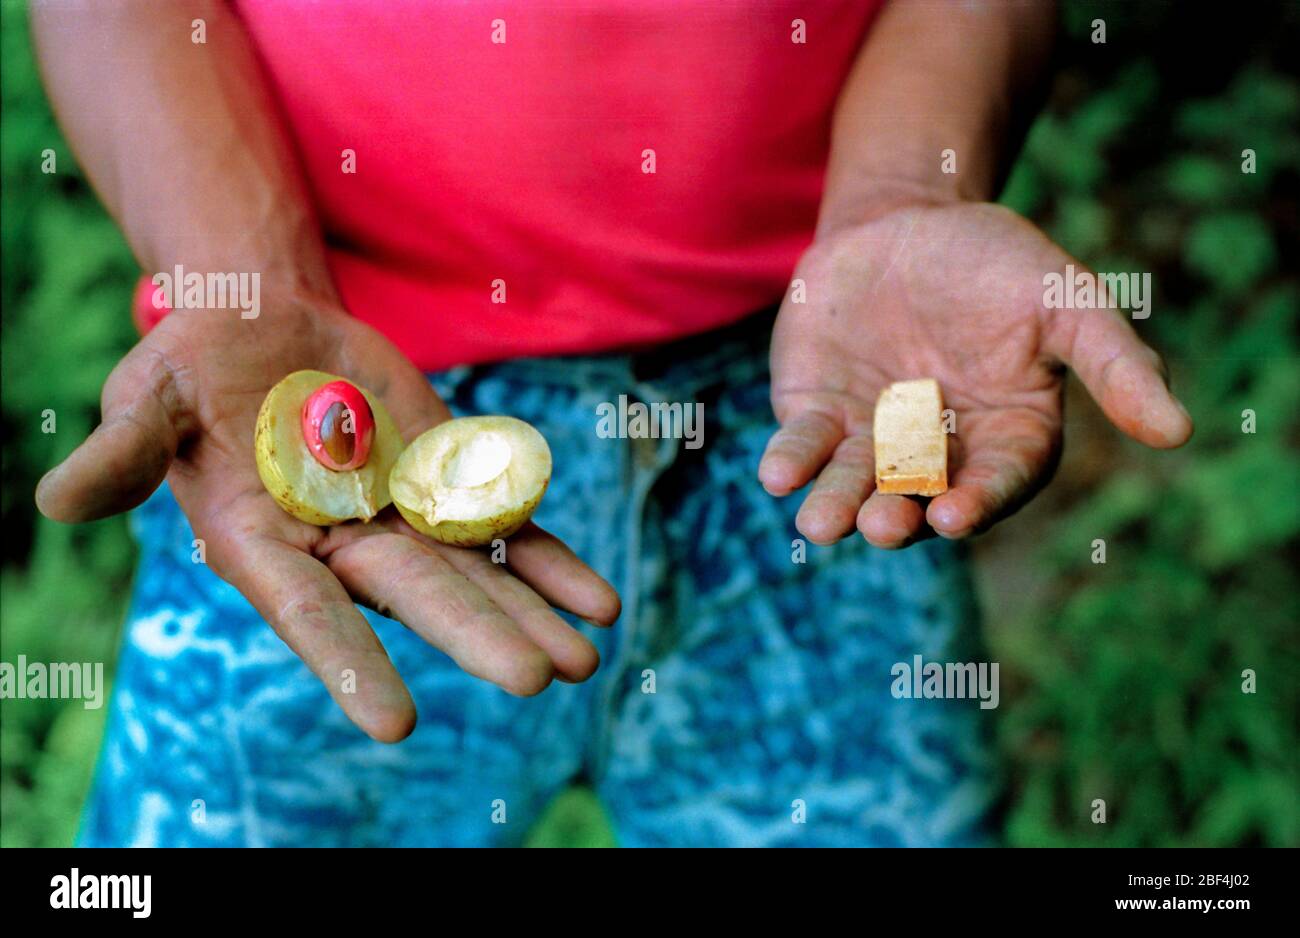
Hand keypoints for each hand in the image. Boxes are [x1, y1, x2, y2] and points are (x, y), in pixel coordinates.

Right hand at [36, 291, 620, 740]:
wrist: (263, 328)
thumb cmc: (191, 371)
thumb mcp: (147, 399)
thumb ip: (124, 454)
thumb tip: (54, 503)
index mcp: (261, 544)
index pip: (307, 613)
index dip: (348, 663)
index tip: (395, 723)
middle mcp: (338, 545)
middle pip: (413, 596)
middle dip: (473, 636)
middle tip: (533, 683)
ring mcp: (399, 516)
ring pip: (472, 573)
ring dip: (530, 614)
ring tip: (584, 661)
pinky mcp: (441, 480)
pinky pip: (503, 527)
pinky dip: (549, 561)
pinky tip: (598, 602)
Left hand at [759, 201, 1192, 547]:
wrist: (908, 221)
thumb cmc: (997, 263)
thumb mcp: (1065, 299)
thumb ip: (1115, 363)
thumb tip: (1181, 431)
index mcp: (1006, 435)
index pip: (998, 480)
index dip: (978, 499)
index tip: (953, 515)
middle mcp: (938, 452)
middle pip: (919, 496)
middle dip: (897, 514)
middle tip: (882, 526)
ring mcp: (873, 438)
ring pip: (856, 484)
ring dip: (838, 506)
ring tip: (821, 525)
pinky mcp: (818, 415)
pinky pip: (804, 446)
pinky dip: (791, 461)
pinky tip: (776, 475)